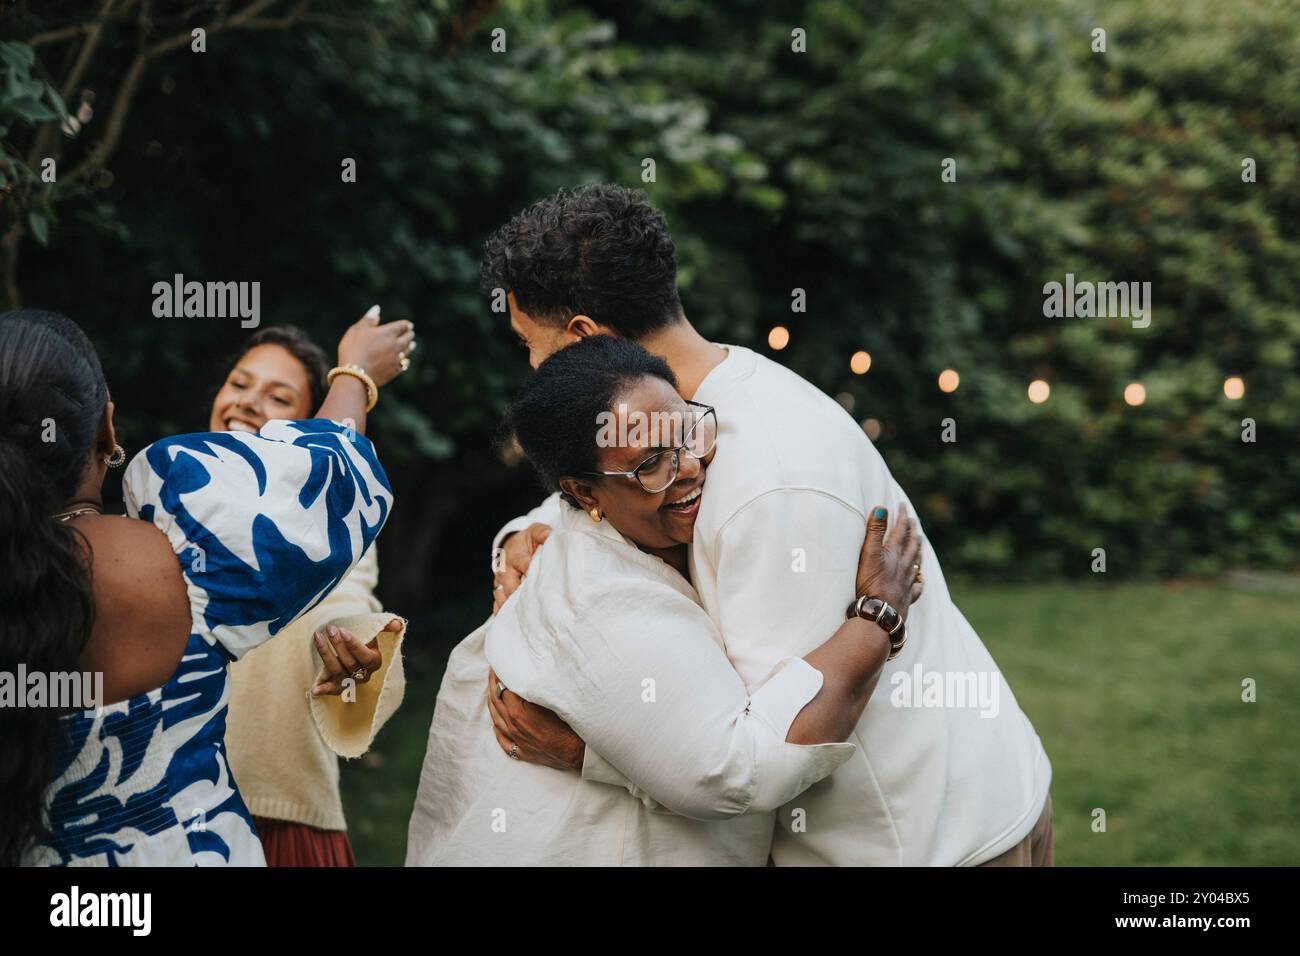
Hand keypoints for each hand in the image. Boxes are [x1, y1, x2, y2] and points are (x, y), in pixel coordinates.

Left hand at [310, 618, 400, 695]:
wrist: (352, 649)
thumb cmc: (364, 637)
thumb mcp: (375, 630)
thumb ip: (386, 625)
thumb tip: (397, 624)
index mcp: (375, 662)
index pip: (366, 656)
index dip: (354, 645)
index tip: (342, 630)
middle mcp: (364, 675)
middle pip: (350, 662)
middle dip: (338, 645)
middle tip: (330, 628)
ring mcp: (350, 681)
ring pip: (337, 671)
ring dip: (326, 655)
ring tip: (318, 637)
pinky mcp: (338, 686)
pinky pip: (331, 689)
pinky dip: (323, 690)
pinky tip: (313, 689)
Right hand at [336, 305, 415, 387]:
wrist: (356, 374)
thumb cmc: (353, 349)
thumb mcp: (357, 330)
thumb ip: (369, 319)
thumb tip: (377, 309)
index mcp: (387, 333)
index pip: (401, 326)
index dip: (406, 325)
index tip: (409, 325)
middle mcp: (395, 345)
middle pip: (407, 339)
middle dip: (409, 335)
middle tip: (411, 333)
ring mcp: (395, 359)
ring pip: (407, 351)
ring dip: (410, 347)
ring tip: (412, 344)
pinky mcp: (393, 372)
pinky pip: (403, 365)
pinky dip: (405, 362)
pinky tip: (405, 362)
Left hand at [486, 667, 583, 771]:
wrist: (575, 751)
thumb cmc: (567, 724)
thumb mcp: (550, 700)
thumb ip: (534, 688)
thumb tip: (527, 675)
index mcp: (518, 711)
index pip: (502, 688)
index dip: (499, 675)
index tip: (498, 665)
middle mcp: (513, 725)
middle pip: (496, 701)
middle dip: (493, 685)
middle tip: (492, 673)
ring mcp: (516, 739)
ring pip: (496, 719)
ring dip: (493, 704)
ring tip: (492, 693)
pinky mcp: (521, 751)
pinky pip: (502, 739)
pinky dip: (497, 729)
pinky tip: (496, 723)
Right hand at [492, 522, 551, 613]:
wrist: (513, 546)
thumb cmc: (527, 541)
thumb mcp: (535, 532)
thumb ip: (542, 533)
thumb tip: (550, 535)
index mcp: (514, 556)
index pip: (523, 565)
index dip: (531, 573)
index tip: (541, 582)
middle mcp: (504, 571)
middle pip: (509, 587)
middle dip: (519, 597)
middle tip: (534, 609)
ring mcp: (499, 584)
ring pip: (501, 598)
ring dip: (510, 609)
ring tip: (525, 620)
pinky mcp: (499, 593)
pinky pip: (497, 606)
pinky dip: (503, 615)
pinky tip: (515, 625)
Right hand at [854, 504, 923, 619]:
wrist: (879, 614)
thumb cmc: (870, 584)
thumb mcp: (869, 554)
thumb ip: (874, 531)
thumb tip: (881, 508)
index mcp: (894, 553)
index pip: (901, 530)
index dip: (902, 516)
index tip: (902, 505)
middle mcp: (904, 566)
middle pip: (912, 545)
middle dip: (913, 531)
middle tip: (915, 522)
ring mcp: (906, 582)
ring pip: (916, 563)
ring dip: (918, 551)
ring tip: (920, 544)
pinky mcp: (906, 598)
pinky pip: (916, 587)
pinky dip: (919, 581)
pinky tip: (920, 581)